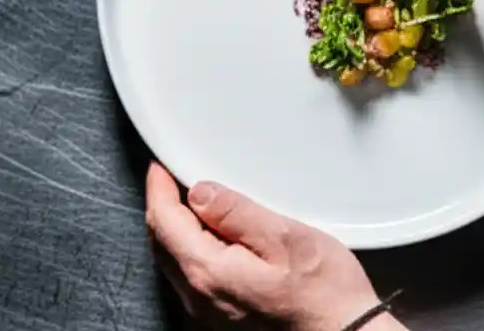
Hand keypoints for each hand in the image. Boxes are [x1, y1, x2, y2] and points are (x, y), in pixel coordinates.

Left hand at [145, 163, 403, 330]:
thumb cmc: (324, 291)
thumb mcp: (284, 236)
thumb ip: (235, 213)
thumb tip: (200, 193)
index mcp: (208, 273)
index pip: (165, 222)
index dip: (159, 189)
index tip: (160, 168)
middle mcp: (200, 299)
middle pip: (163, 244)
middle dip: (164, 208)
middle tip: (174, 180)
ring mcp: (208, 315)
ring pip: (175, 263)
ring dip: (177, 231)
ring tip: (196, 205)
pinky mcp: (222, 321)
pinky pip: (192, 280)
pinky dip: (192, 253)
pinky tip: (215, 241)